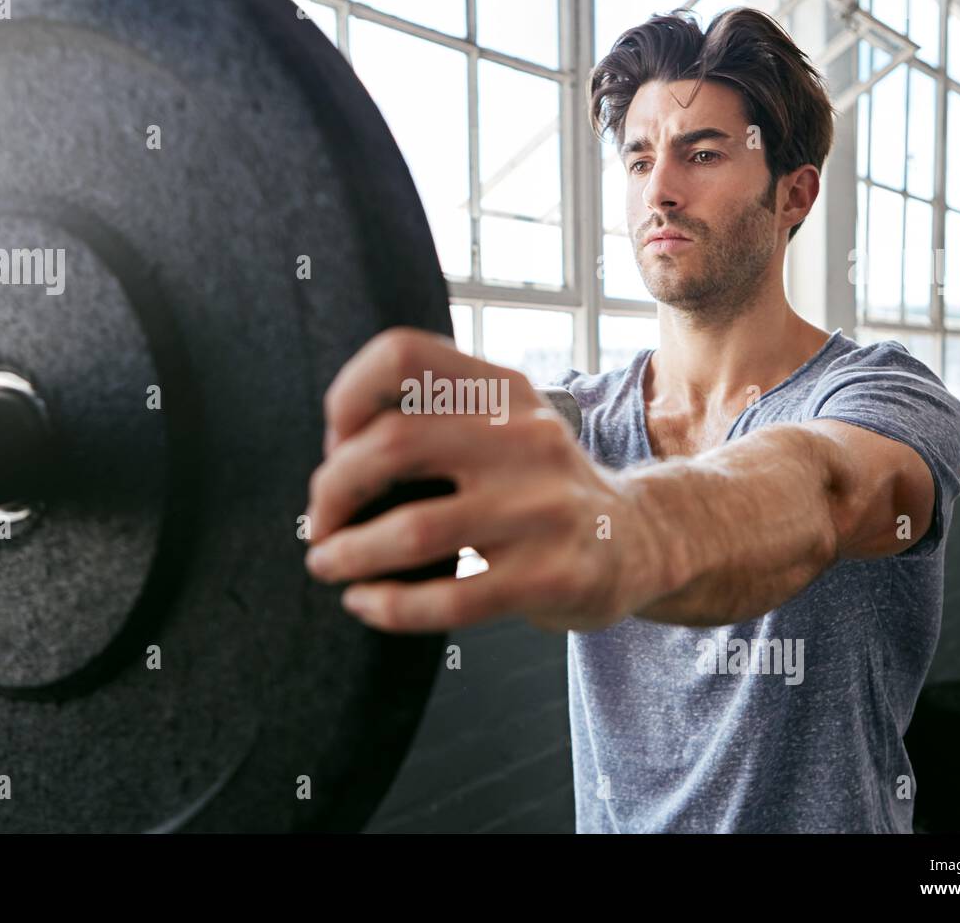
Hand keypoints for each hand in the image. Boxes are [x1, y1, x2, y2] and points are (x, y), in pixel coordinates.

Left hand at [303, 327, 666, 632]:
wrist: (639, 540)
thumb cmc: (538, 488)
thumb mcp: (504, 426)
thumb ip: (434, 419)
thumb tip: (333, 456)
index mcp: (504, 389)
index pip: (402, 354)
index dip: (347, 396)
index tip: (336, 444)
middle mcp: (526, 437)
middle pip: (390, 443)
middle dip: (331, 488)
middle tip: (320, 522)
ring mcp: (544, 507)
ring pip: (412, 530)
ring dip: (347, 553)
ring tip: (326, 563)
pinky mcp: (553, 576)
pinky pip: (448, 599)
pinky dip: (388, 605)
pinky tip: (365, 603)